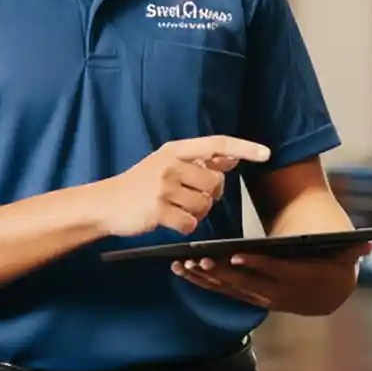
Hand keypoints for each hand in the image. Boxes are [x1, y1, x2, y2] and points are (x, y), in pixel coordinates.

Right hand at [96, 136, 270, 237]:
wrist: (105, 203)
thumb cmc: (140, 184)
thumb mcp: (166, 163)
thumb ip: (198, 160)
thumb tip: (232, 157)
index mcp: (175, 150)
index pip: (217, 144)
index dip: (244, 148)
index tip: (266, 153)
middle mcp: (171, 165)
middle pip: (216, 182)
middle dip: (211, 195)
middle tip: (191, 197)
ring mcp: (164, 188)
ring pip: (205, 205)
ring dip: (196, 213)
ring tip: (175, 208)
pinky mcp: (158, 211)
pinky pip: (190, 223)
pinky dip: (185, 226)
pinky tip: (169, 221)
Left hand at [172, 242, 371, 315]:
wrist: (329, 294)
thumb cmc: (334, 264)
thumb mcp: (346, 256)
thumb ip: (354, 249)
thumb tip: (371, 243)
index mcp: (300, 280)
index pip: (276, 272)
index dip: (256, 265)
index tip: (236, 255)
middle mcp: (278, 294)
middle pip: (246, 282)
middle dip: (220, 271)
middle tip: (199, 257)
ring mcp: (262, 297)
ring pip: (230, 289)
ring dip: (205, 277)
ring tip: (183, 263)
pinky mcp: (250, 297)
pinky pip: (224, 290)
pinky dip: (204, 281)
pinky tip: (185, 269)